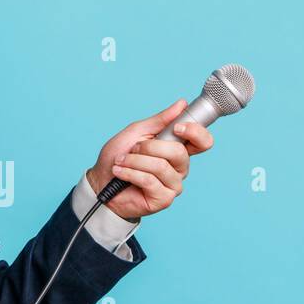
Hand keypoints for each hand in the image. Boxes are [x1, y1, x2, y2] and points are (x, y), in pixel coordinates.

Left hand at [85, 98, 213, 220]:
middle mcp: (179, 167)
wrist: (101, 182)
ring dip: (135, 161)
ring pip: (161, 166)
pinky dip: (130, 173)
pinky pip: (150, 180)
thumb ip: (160, 120)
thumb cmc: (118, 156)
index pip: (202, 141)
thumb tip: (181, 104)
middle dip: (149, 147)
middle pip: (179, 152)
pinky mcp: (164, 199)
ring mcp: (173, 184)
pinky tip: (120, 172)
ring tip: (122, 162)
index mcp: (178, 148)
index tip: (177, 127)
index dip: (195, 132)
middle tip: (133, 149)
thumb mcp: (137, 132)